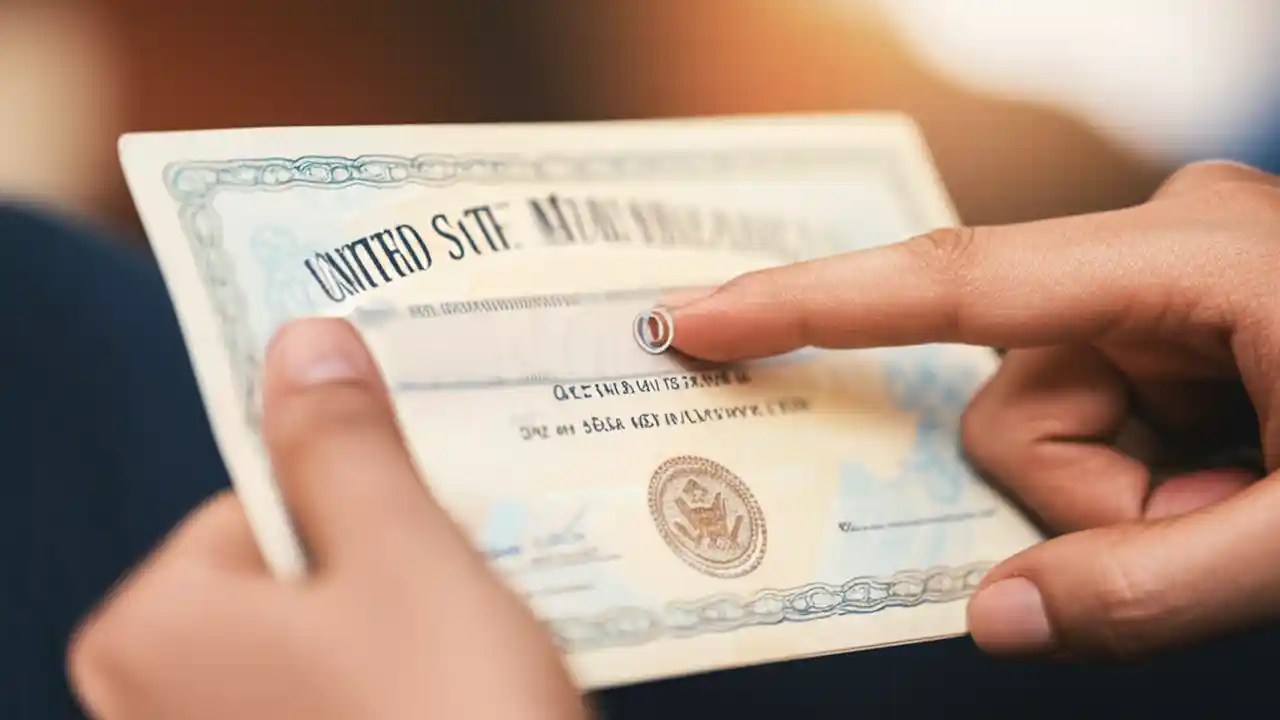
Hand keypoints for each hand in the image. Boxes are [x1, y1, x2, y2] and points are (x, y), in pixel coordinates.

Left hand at [67, 319, 585, 718]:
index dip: (366, 504)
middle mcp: (152, 703)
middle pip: (296, 570)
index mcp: (153, 625)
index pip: (264, 499)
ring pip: (329, 640)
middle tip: (469, 594)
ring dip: (412, 628)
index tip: (439, 526)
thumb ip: (344, 441)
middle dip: (394, 569)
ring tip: (477, 658)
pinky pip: (341, 700)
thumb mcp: (405, 556)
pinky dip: (402, 688)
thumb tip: (304, 339)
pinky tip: (463, 703)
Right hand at [668, 161, 1279, 658]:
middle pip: (1018, 402)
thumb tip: (990, 619)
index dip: (811, 305)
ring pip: (1054, 424)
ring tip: (1246, 503)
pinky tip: (1240, 478)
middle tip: (1219, 523)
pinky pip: (1098, 419)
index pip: (954, 282)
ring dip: (1131, 495)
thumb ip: (1152, 587)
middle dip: (1095, 496)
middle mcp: (1155, 248)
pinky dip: (1152, 477)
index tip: (697, 318)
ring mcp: (1164, 282)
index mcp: (1185, 256)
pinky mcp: (1174, 318)